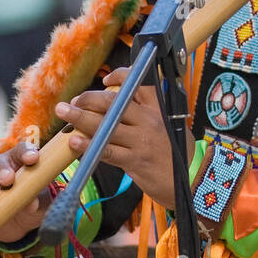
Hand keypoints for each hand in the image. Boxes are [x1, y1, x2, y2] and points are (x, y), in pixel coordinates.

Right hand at [0, 142, 48, 243]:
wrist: (23, 221)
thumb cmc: (37, 201)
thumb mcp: (45, 198)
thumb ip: (40, 197)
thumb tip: (32, 203)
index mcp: (20, 160)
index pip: (22, 150)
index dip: (26, 152)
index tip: (33, 159)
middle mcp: (0, 168)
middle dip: (2, 170)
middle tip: (8, 179)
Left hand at [54, 67, 187, 207]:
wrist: (193, 180)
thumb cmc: (178, 154)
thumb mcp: (169, 126)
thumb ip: (146, 116)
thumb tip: (117, 108)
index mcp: (158, 109)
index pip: (137, 83)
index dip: (119, 76)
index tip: (105, 80)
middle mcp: (149, 120)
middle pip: (114, 102)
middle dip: (89, 99)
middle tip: (73, 102)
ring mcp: (141, 140)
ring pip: (105, 125)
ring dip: (80, 118)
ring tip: (64, 113)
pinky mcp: (135, 161)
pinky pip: (106, 150)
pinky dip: (88, 146)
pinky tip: (75, 143)